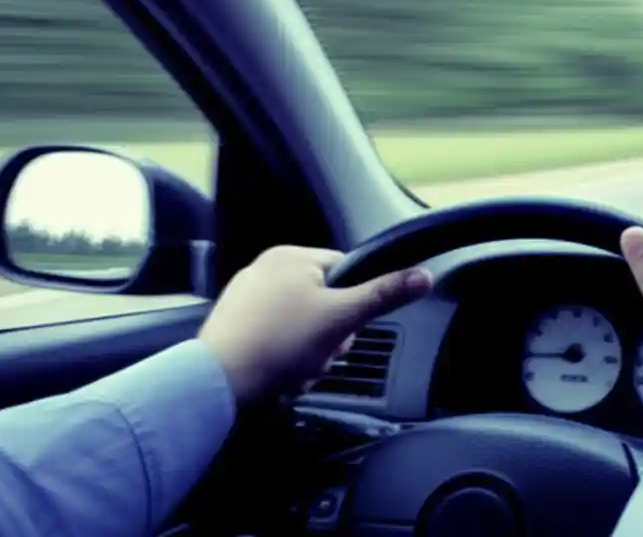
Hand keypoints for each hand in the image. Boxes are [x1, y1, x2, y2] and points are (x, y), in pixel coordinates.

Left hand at [199, 245, 431, 402]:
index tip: (344, 329)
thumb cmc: (280, 345)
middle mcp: (264, 269)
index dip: (353, 305)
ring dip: (310, 352)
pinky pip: (277, 338)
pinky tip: (280, 374)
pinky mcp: (234, 326)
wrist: (218, 385)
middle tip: (320, 353)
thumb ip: (384, 295)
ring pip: (302, 325)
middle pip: (325, 302)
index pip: (345, 273)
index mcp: (290, 257)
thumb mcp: (342, 318)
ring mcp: (245, 298)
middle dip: (330, 336)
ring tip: (297, 368)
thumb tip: (424, 275)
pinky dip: (284, 358)